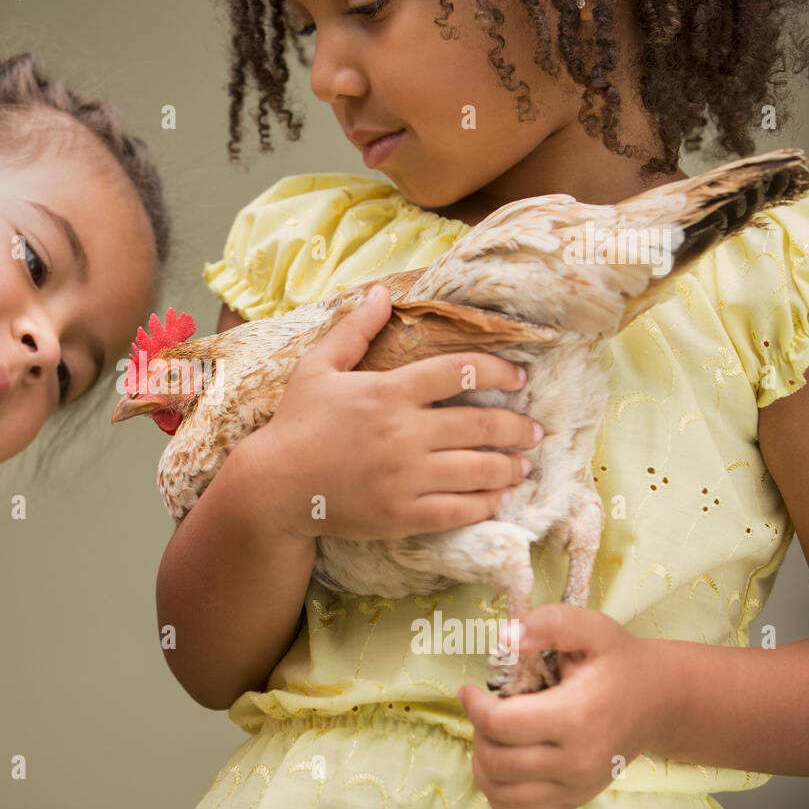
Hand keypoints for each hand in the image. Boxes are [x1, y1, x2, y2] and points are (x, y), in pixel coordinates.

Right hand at [244, 285, 541, 540]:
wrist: (273, 486)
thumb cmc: (295, 424)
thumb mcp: (316, 368)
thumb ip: (353, 330)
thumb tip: (382, 293)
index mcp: (388, 391)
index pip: (460, 371)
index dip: (499, 370)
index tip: (520, 377)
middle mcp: (403, 433)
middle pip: (481, 424)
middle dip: (519, 427)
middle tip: (535, 430)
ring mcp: (405, 477)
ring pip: (478, 470)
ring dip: (510, 466)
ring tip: (523, 465)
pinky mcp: (402, 515)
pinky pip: (459, 509)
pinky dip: (486, 503)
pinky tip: (499, 498)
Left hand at [456, 604, 667, 808]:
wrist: (661, 701)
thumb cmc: (620, 661)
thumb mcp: (591, 627)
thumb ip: (549, 623)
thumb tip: (507, 636)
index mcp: (575, 718)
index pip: (498, 724)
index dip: (473, 705)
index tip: (469, 690)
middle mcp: (577, 762)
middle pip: (495, 761)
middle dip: (477, 732)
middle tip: (485, 710)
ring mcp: (577, 787)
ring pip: (501, 793)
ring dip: (483, 763)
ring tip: (493, 735)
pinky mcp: (576, 800)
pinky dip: (501, 792)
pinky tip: (506, 763)